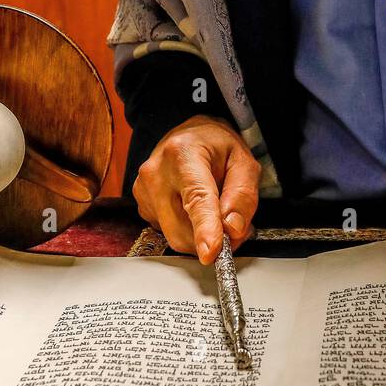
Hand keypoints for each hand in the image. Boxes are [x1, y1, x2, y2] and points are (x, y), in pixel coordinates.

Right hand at [132, 115, 259, 264]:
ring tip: (214, 211)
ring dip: (200, 236)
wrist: (187, 134)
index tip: (211, 252)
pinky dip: (187, 230)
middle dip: (212, 239)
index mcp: (183, 155)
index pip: (196, 199)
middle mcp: (155, 173)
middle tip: (234, 229)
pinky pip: (168, 233)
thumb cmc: (215, 144)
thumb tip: (233, 229)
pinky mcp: (141, 206)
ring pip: (175, 236)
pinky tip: (195, 210)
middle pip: (182, 229)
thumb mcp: (242, 160)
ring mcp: (143, 190)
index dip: (204, 229)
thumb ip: (243, 194)